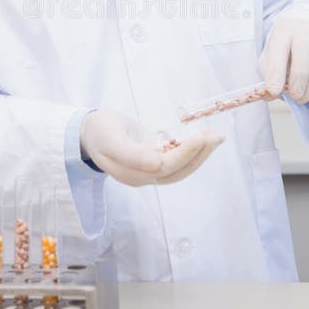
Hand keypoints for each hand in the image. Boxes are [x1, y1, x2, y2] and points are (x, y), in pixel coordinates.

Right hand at [80, 109, 223, 185]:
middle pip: (178, 170)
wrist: (90, 133)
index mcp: (132, 173)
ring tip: (217, 137)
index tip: (201, 137)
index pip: (166, 166)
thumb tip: (157, 166)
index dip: (186, 153)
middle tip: (218, 136)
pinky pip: (177, 162)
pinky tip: (205, 140)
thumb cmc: (99, 131)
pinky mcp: (154, 163)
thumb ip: (131, 154)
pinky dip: (193, 151)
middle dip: (200, 154)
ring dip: (201, 154)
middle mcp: (143, 177)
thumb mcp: (110, 138)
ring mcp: (149, 172)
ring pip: (181, 168)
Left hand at [258, 17, 308, 103]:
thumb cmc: (283, 50)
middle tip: (294, 97)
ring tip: (302, 98)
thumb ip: (267, 76)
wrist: (304, 33)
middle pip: (303, 53)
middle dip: (298, 80)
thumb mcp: (268, 59)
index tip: (273, 91)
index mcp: (283, 32)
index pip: (278, 50)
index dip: (276, 73)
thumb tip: (269, 95)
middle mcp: (304, 32)